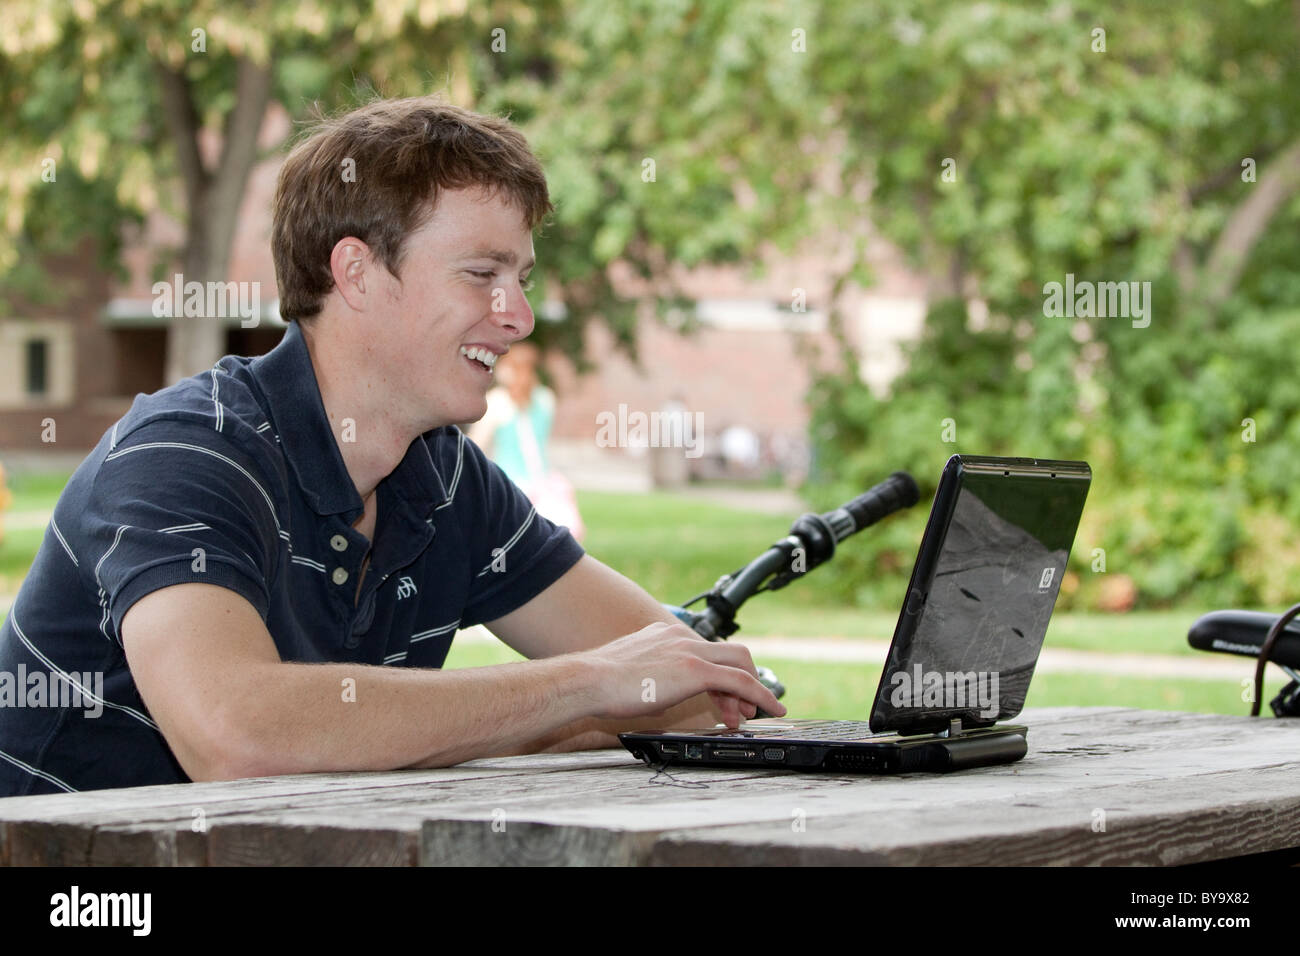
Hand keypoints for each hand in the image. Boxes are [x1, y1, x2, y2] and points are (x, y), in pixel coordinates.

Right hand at [580, 621, 785, 727]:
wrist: (588, 680)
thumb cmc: (601, 683)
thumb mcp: (633, 672)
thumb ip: (654, 676)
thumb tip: (660, 695)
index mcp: (665, 633)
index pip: (706, 649)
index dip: (720, 674)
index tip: (724, 697)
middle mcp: (680, 635)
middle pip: (730, 651)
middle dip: (743, 680)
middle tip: (744, 708)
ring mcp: (689, 649)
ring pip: (740, 662)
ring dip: (752, 690)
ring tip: (755, 714)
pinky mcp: (695, 668)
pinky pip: (739, 681)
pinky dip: (759, 695)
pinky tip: (769, 709)